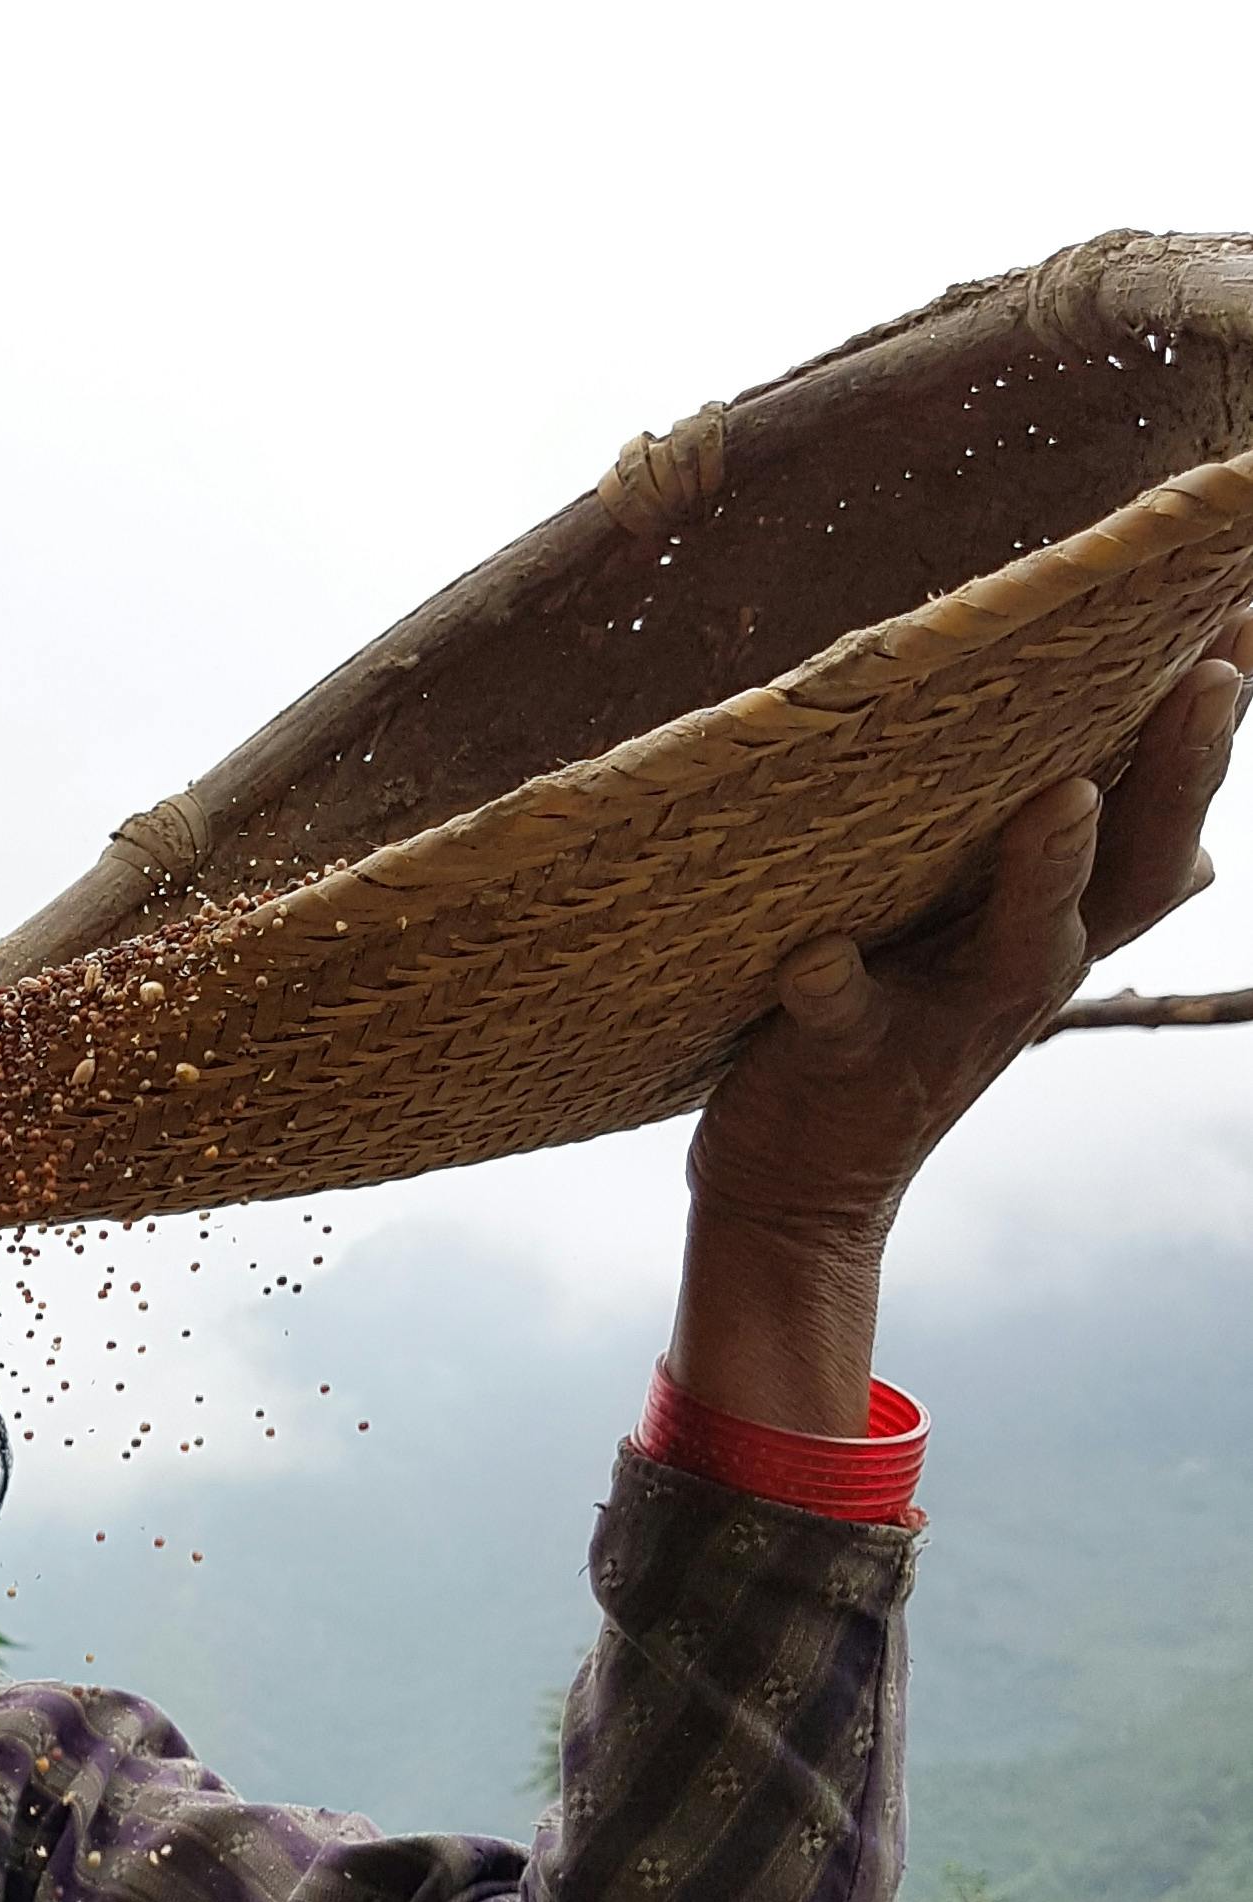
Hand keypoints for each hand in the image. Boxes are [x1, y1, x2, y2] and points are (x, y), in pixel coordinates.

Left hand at [670, 617, 1249, 1433]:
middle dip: (1176, 777)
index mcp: (1059, 918)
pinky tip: (820, 957)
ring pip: (1026, 948)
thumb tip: (1130, 760)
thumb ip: (1040, 850)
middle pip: (1135, 873)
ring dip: (1047, 875)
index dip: (1214, 729)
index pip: (1165, 815)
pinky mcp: (844, 1062)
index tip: (1247, 611)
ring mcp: (943, 1016)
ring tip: (1063, 800)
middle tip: (1205, 679)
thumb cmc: (883, 1017)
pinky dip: (835, 988)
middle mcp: (1026, 966)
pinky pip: (844, 1022)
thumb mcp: (970, 928)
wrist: (796, 1187)